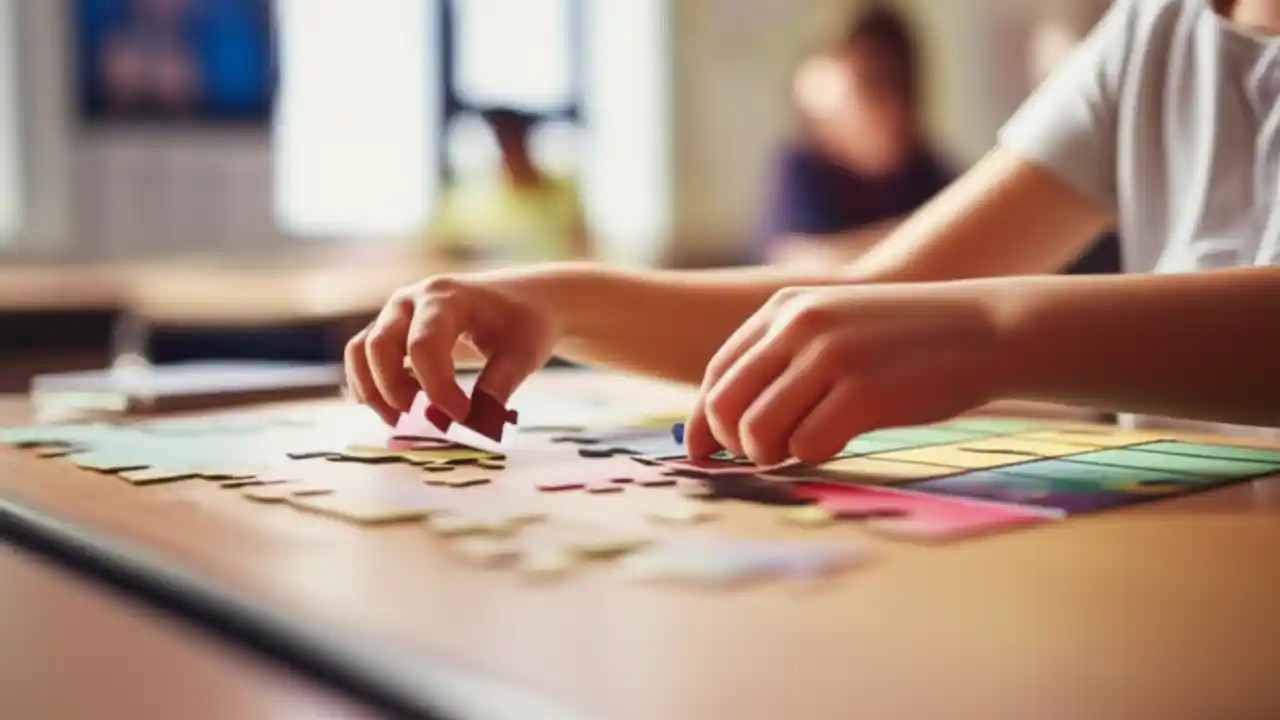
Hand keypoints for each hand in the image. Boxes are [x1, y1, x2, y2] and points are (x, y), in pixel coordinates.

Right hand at [344, 275, 556, 424]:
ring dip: (374, 392)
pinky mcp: (392, 330)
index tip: (462, 416)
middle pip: (379, 346)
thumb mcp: (522, 354)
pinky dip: (369, 386)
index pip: (424, 346)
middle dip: (395, 391)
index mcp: (447, 298)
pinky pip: (363, 356)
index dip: (436, 388)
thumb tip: (473, 426)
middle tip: (424, 422)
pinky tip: (395, 411)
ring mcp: (397, 314)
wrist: (522, 300)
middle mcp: (412, 300)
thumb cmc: (524, 323)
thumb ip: (497, 388)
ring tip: (404, 422)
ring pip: (362, 351)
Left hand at [684, 283, 1009, 465]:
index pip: (716, 374)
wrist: (984, 329)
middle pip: (724, 405)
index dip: (704, 421)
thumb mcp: (834, 324)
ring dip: (772, 456)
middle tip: (759, 458)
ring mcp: (829, 357)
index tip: (704, 454)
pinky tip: (838, 444)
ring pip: (757, 431)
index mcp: (784, 308)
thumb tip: (730, 420)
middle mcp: (798, 326)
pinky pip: (805, 447)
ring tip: (801, 451)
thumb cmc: (905, 341)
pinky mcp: (862, 392)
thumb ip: (784, 357)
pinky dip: (813, 457)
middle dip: (731, 444)